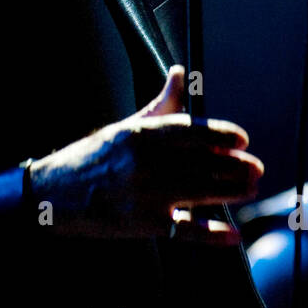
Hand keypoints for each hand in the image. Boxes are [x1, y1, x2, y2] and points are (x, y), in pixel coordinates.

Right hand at [28, 65, 262, 242]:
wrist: (52, 195)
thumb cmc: (92, 158)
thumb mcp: (125, 127)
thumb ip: (160, 105)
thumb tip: (180, 73)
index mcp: (140, 134)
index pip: (191, 130)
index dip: (221, 135)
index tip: (242, 139)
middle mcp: (144, 162)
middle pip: (202, 162)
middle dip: (234, 166)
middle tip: (256, 169)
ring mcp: (143, 194)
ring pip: (200, 192)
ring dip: (231, 192)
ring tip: (249, 189)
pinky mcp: (141, 224)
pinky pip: (184, 229)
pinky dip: (212, 234)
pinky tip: (232, 234)